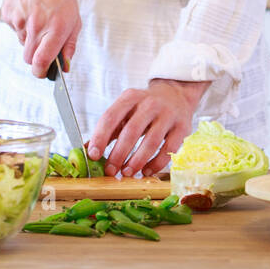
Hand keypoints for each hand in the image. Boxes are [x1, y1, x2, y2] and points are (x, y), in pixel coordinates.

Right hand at [0, 0, 80, 78]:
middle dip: (35, 55)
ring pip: (21, 42)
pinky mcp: (8, 13)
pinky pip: (13, 28)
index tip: (43, 72)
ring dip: (28, 36)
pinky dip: (19, 24)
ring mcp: (19, 20)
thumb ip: (69, 45)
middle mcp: (36, 26)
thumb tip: (64, 66)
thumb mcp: (74, 19)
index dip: (41, 72)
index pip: (41, 61)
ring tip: (37, 17)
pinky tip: (28, 10)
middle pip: (28, 57)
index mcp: (55, 29)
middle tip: (43, 41)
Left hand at [87, 78, 210, 177]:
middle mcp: (149, 103)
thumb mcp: (125, 110)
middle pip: (131, 131)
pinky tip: (146, 171)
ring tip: (126, 173)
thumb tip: (87, 150)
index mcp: (130, 97)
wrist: (176, 95)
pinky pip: (169, 150)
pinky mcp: (182, 127)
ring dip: (137, 161)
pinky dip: (156, 163)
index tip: (94, 155)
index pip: (111, 117)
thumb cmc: (144, 107)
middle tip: (110, 171)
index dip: (100, 137)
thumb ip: (108, 129)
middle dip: (119, 154)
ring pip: (151, 142)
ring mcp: (168, 115)